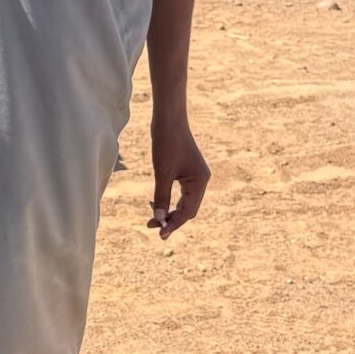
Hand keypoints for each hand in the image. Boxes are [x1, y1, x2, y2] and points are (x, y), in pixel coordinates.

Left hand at [147, 110, 209, 239]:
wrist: (168, 119)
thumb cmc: (166, 143)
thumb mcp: (162, 173)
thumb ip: (161, 197)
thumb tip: (158, 219)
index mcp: (199, 181)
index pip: (188, 211)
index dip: (174, 224)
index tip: (159, 234)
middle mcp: (202, 180)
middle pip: (188, 209)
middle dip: (172, 219)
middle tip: (152, 227)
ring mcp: (196, 176)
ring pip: (185, 202)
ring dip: (170, 211)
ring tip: (152, 218)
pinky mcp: (189, 172)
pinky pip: (182, 193)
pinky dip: (171, 201)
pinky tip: (156, 204)